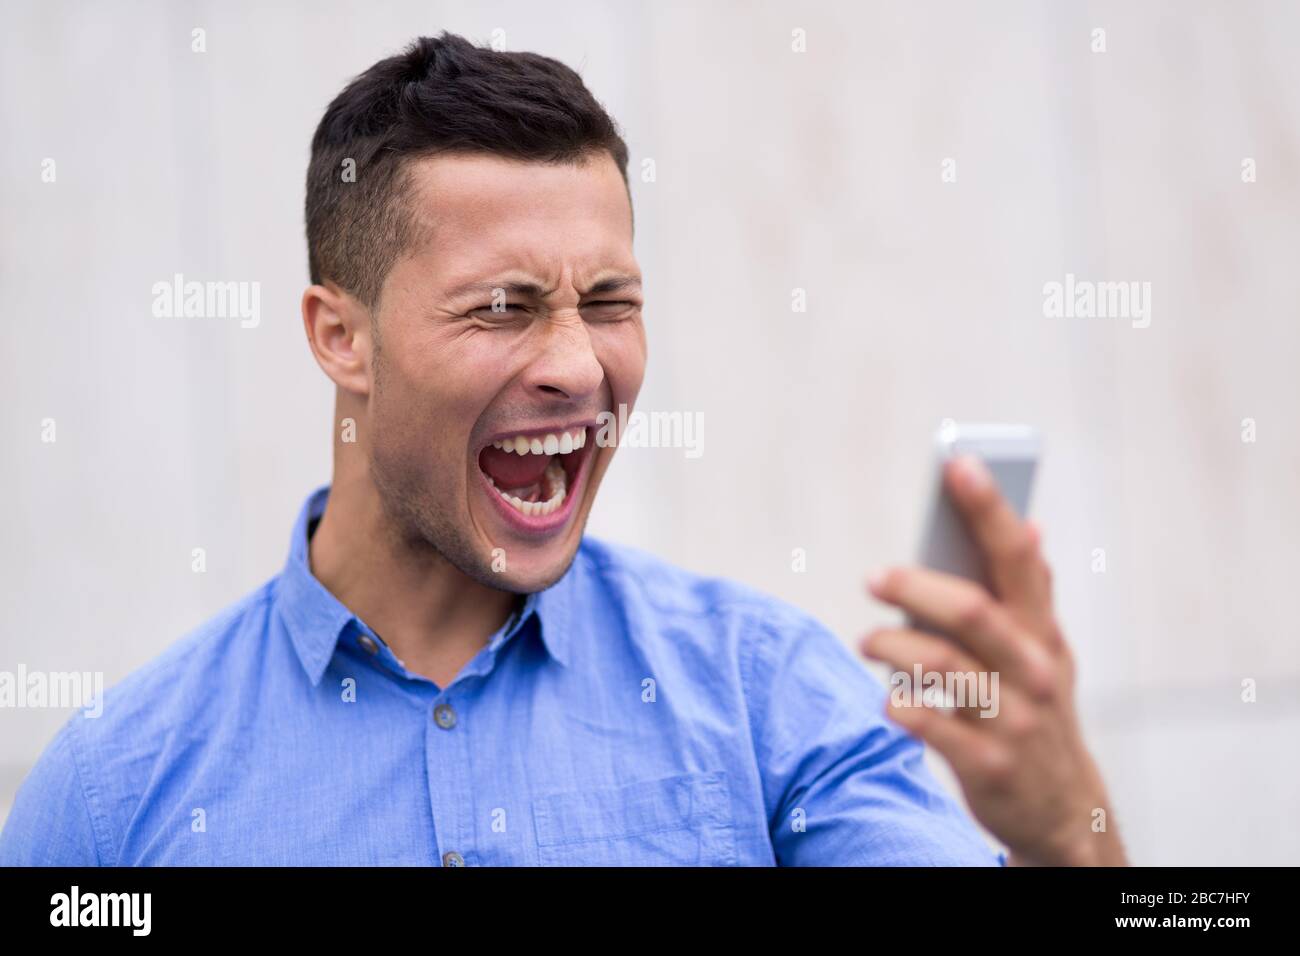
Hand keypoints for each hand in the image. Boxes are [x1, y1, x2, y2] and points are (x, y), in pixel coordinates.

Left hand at [860, 455, 1126, 865]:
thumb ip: (1032, 594)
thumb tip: (1030, 525)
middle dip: (916, 586)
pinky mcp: (989, 764)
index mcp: (1042, 632)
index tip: (958, 464)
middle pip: (972, 611)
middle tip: (875, 578)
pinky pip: (933, 726)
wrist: (1063, 809)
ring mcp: (1013, 718)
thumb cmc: (1036, 709)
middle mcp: (1032, 669)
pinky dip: (902, 706)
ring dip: (894, 646)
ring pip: (944, 666)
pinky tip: (889, 699)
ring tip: (868, 642)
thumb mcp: (1046, 653)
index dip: (989, 509)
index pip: (1018, 557)